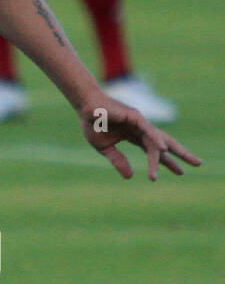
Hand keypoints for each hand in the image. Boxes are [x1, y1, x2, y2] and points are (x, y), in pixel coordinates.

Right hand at [78, 93, 200, 180]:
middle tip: (198, 164)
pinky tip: (164, 150)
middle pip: (165, 144)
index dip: (165, 162)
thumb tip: (130, 177)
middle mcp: (141, 129)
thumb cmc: (92, 124)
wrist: (85, 107)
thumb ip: (118, 161)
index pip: (154, 151)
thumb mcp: (104, 148)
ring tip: (189, 162)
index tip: (179, 172)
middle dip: (181, 154)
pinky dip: (156, 140)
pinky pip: (149, 131)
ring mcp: (140, 123)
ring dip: (175, 151)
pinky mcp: (135, 117)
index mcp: (134, 135)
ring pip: (160, 140)